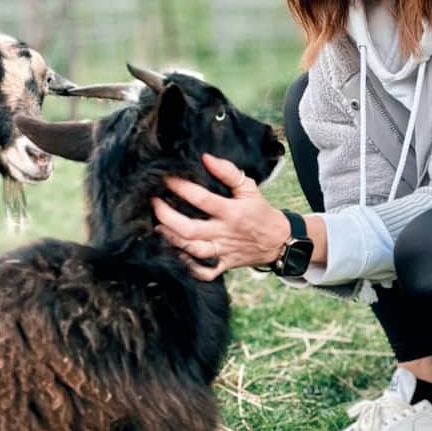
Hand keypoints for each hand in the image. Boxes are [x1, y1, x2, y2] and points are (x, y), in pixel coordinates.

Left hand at [151, 153, 289, 281]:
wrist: (278, 241)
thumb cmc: (260, 211)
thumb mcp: (249, 187)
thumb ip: (228, 172)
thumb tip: (206, 158)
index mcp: (232, 211)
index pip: (202, 198)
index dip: (181, 187)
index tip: (165, 178)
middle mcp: (225, 232)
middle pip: (189, 229)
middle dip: (166, 216)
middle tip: (154, 203)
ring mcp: (223, 251)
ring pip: (192, 250)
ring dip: (171, 239)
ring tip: (157, 226)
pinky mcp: (223, 265)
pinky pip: (204, 272)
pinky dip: (188, 267)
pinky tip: (175, 254)